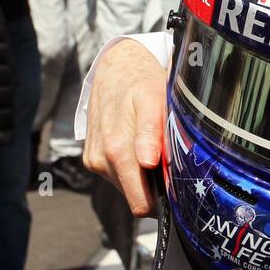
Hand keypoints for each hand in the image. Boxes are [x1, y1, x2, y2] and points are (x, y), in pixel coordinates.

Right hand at [82, 38, 166, 216]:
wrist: (115, 66)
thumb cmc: (142, 82)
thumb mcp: (154, 99)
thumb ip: (150, 132)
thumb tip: (147, 162)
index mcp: (117, 150)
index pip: (141, 204)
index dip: (162, 201)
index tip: (178, 188)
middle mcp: (101, 160)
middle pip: (135, 197)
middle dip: (154, 186)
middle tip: (170, 159)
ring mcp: (94, 160)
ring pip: (126, 186)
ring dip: (142, 174)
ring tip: (152, 145)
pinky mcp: (91, 158)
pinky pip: (117, 174)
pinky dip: (131, 165)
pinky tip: (137, 142)